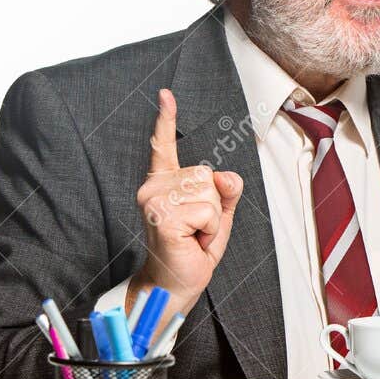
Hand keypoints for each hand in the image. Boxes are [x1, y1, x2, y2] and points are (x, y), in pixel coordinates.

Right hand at [130, 89, 243, 315]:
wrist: (176, 285)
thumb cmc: (191, 250)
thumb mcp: (219, 215)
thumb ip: (226, 190)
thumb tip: (225, 176)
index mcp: (163, 183)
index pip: (163, 145)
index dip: (166, 118)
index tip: (166, 94)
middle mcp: (153, 187)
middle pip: (208, 174)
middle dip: (215, 205)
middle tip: (196, 228)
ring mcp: (154, 200)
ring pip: (211, 193)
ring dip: (213, 219)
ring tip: (193, 235)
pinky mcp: (162, 216)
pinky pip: (209, 210)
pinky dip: (210, 229)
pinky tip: (191, 240)